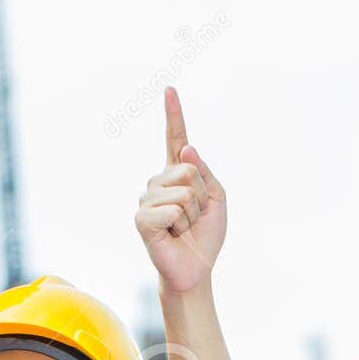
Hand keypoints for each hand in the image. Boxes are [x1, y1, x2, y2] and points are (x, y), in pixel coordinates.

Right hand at [135, 86, 226, 294]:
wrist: (195, 269)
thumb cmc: (205, 236)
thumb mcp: (217, 198)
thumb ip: (205, 172)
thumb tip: (186, 148)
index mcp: (178, 174)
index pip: (175, 139)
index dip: (173, 114)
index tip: (170, 90)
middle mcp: (159, 182)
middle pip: (189, 169)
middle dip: (201, 196)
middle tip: (193, 218)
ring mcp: (147, 199)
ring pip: (182, 190)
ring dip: (191, 214)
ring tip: (182, 228)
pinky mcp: (141, 218)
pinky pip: (171, 209)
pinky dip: (179, 224)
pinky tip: (172, 234)